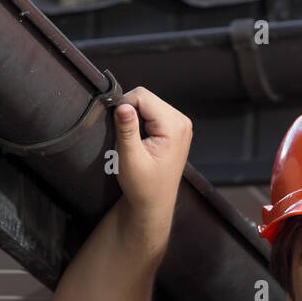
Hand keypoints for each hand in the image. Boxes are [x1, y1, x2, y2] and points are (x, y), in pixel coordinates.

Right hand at [111, 87, 192, 218]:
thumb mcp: (130, 159)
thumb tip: (122, 105)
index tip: (119, 130)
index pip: (141, 96)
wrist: (154, 204)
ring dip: (135, 119)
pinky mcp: (174, 129)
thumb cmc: (143, 188)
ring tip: (136, 143)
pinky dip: (141, 123)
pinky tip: (142, 142)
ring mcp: (180, 125)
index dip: (124, 107)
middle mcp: (181, 121)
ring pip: (147, 104)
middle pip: (145, 98)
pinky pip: (152, 113)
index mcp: (174, 126)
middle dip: (131, 114)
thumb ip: (127, 130)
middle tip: (128, 140)